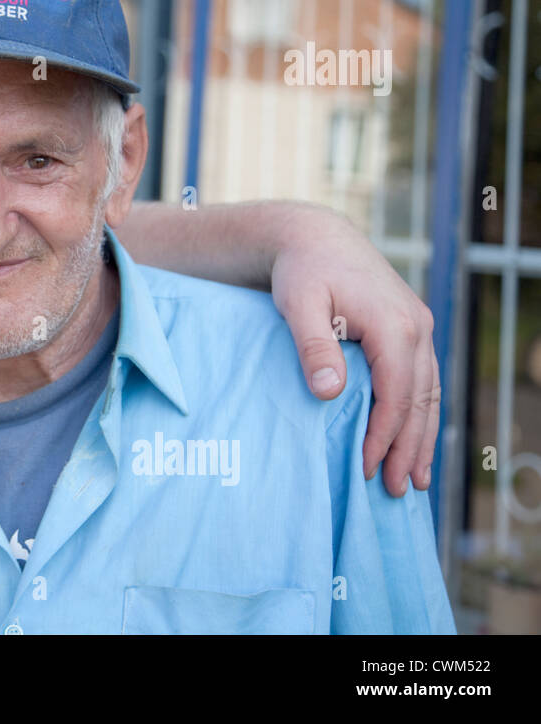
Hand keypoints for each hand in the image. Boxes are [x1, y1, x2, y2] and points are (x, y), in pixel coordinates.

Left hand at [269, 205, 439, 497]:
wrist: (313, 237)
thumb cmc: (300, 271)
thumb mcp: (299, 305)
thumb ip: (314, 347)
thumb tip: (330, 393)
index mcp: (394, 326)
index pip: (396, 396)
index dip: (384, 437)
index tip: (369, 470)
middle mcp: (416, 328)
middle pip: (419, 401)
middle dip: (409, 449)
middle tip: (398, 491)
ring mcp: (418, 327)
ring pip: (428, 393)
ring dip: (421, 437)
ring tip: (415, 480)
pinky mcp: (410, 328)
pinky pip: (422, 380)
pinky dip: (419, 412)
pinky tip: (413, 439)